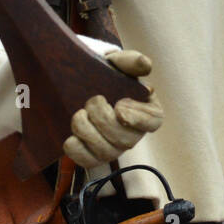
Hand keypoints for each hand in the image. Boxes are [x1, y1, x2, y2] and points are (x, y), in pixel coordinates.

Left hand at [64, 49, 162, 168]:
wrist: (80, 82)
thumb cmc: (107, 73)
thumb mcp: (118, 63)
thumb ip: (131, 61)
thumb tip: (145, 64)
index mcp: (146, 110)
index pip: (153, 122)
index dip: (138, 119)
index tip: (120, 107)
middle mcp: (132, 133)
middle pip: (126, 140)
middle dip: (104, 120)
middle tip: (92, 100)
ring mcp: (113, 147)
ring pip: (106, 153)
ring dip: (89, 133)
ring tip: (79, 114)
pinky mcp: (93, 156)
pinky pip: (87, 162)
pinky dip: (77, 150)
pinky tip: (71, 136)